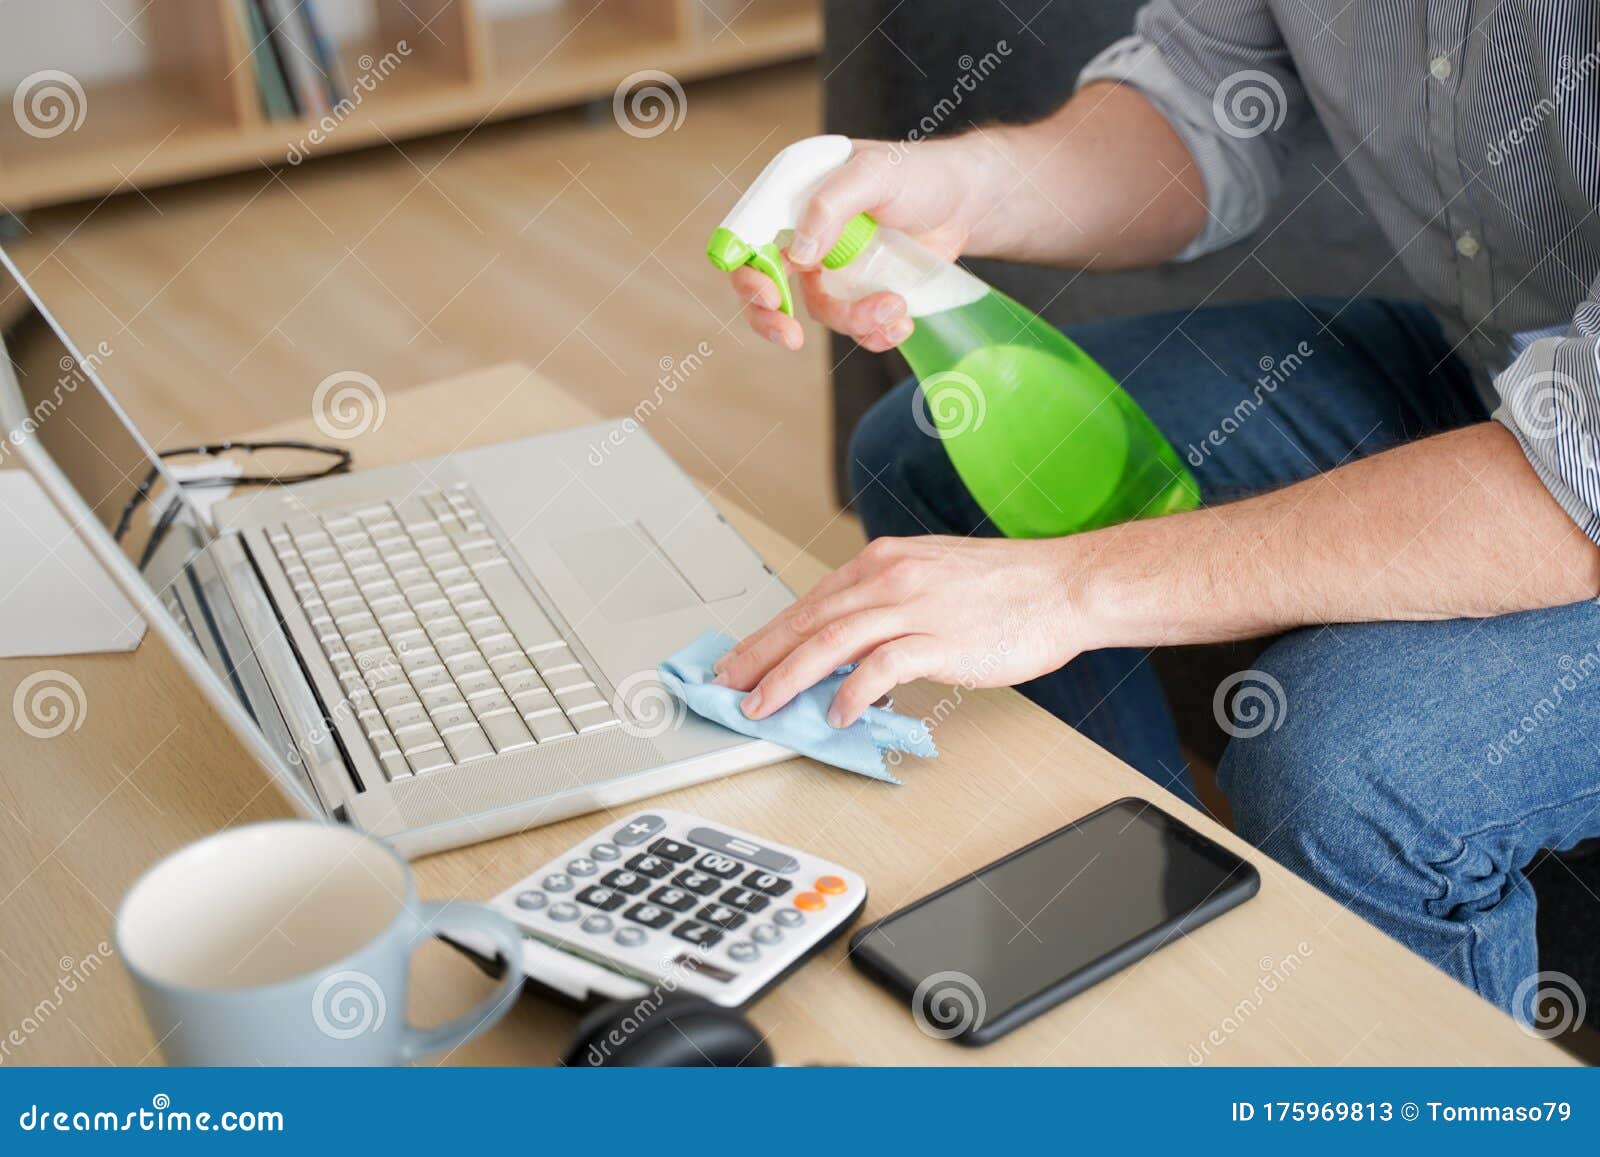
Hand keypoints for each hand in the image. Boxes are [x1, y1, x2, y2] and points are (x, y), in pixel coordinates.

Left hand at [712, 535, 1086, 727]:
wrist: (1064, 585)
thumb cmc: (1007, 587)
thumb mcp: (930, 576)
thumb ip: (886, 603)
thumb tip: (846, 643)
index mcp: (883, 561)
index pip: (810, 601)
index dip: (768, 635)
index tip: (740, 661)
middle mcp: (890, 577)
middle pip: (807, 618)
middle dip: (759, 656)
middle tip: (726, 687)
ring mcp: (914, 606)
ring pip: (831, 640)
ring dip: (788, 676)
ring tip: (763, 706)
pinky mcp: (940, 638)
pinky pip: (883, 666)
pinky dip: (853, 691)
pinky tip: (836, 713)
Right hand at [730, 138, 984, 351]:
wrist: (968, 202)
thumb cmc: (922, 174)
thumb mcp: (876, 173)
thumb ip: (830, 205)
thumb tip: (796, 255)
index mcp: (796, 194)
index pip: (749, 234)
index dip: (746, 268)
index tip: (767, 295)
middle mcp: (805, 232)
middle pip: (765, 285)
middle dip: (773, 317)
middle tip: (791, 337)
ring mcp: (832, 267)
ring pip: (819, 311)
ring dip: (854, 319)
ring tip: (896, 306)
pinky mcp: (860, 292)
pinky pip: (853, 327)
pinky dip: (875, 333)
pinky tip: (903, 320)